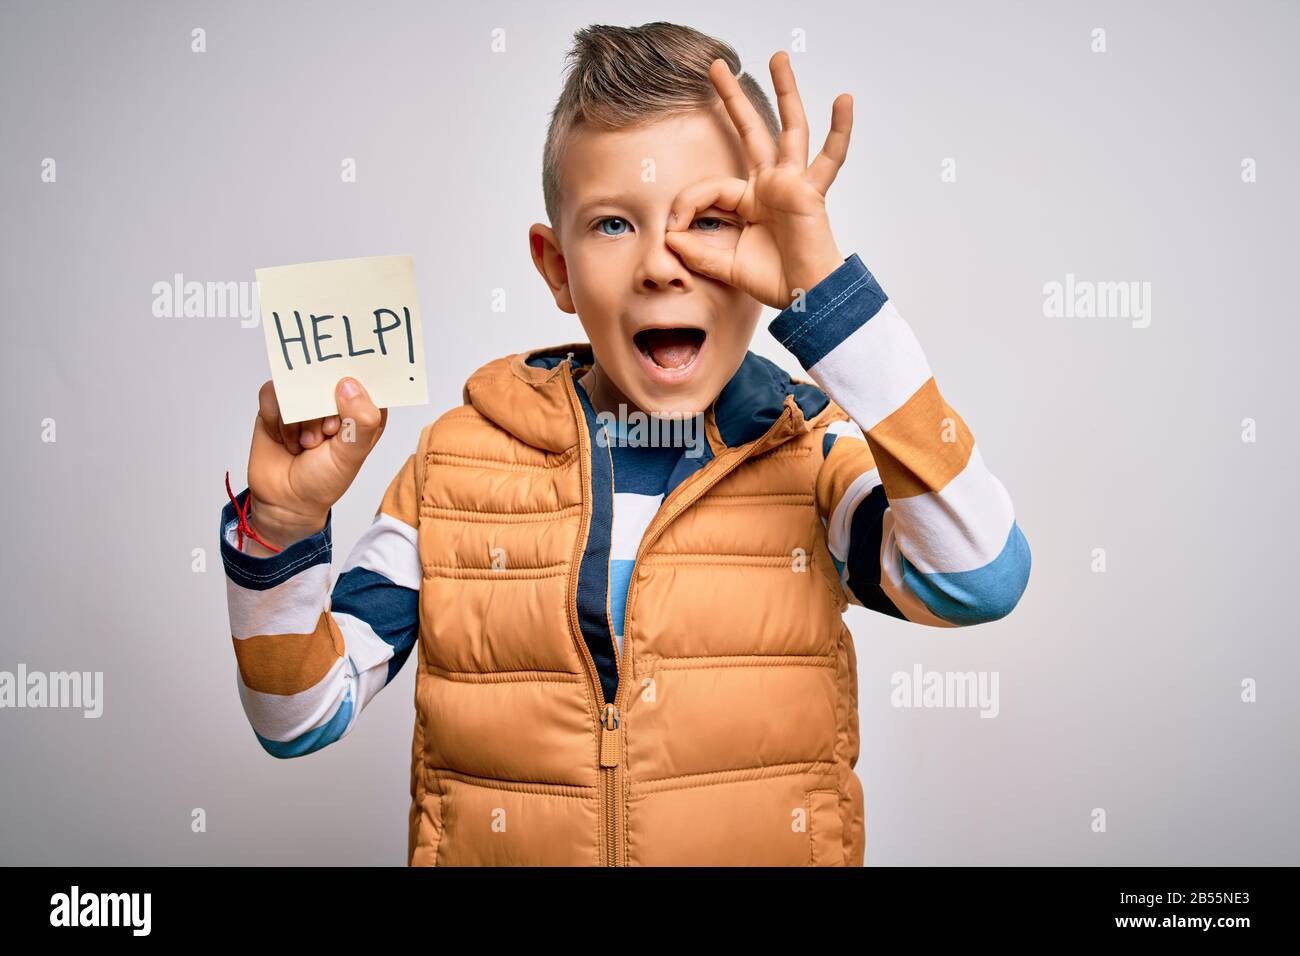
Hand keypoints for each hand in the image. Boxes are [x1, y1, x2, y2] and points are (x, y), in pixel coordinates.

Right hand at [243, 377, 386, 551]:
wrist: (285, 500)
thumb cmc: (324, 479)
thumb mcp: (351, 454)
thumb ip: (360, 421)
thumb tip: (349, 385)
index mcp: (363, 409)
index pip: (366, 377)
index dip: (357, 385)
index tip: (351, 403)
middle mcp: (334, 399)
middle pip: (328, 376)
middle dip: (324, 410)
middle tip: (327, 434)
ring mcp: (305, 399)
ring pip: (298, 386)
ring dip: (300, 421)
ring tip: (306, 445)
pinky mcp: (278, 403)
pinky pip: (272, 394)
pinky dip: (276, 420)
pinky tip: (285, 440)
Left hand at [664, 51, 852, 309]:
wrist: (805, 298)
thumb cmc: (774, 282)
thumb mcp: (724, 266)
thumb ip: (696, 250)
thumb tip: (667, 234)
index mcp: (750, 201)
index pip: (711, 188)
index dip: (686, 205)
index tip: (673, 228)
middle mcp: (771, 185)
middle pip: (751, 132)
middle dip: (733, 100)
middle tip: (716, 66)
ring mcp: (793, 183)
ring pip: (790, 129)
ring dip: (785, 92)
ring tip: (778, 57)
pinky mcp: (810, 191)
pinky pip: (831, 157)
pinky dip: (840, 129)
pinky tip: (844, 99)